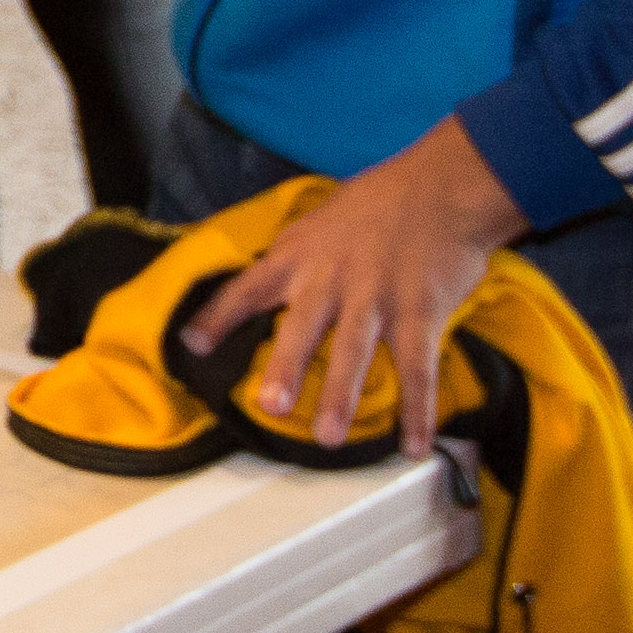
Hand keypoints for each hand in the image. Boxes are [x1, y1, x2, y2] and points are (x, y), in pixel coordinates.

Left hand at [185, 121, 525, 459]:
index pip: (246, 288)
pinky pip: (418, 369)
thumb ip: (295, 257)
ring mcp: (376, 298)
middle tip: (269, 405)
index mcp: (298, 256)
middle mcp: (330, 280)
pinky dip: (418, 410)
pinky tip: (413, 445)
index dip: (217, 316)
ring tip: (327, 437)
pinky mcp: (420, 313)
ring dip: (341, 397)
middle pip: (302, 329)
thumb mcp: (319, 221)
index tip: (190, 345)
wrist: (442, 187)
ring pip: (354, 353)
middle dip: (285, 368)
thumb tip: (268, 284)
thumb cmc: (378, 202)